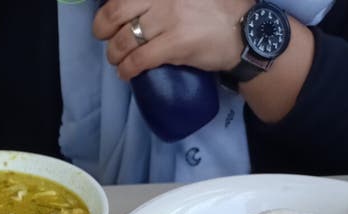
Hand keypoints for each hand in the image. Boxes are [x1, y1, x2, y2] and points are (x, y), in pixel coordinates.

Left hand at [92, 0, 251, 78]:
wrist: (245, 32)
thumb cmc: (217, 8)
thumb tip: (138, 5)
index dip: (109, 4)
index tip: (108, 14)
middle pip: (116, 10)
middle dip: (102, 27)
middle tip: (103, 36)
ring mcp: (169, 19)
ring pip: (125, 38)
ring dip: (114, 53)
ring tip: (116, 58)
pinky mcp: (175, 44)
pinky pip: (139, 59)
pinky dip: (126, 69)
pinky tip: (125, 73)